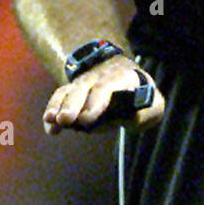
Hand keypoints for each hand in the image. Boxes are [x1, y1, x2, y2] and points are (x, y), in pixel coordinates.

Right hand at [43, 55, 164, 135]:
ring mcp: (86, 82)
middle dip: (73, 104)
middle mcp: (101, 76)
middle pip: (84, 87)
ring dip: (59, 106)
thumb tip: (129, 119)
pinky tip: (50, 128)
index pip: (107, 86)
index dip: (96, 102)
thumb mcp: (153, 106)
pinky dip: (53, 110)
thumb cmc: (142, 97)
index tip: (86, 120)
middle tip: (64, 120)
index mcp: (123, 77)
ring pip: (70, 90)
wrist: (130, 78)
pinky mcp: (74, 90)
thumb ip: (145, 114)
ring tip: (51, 121)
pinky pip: (61, 96)